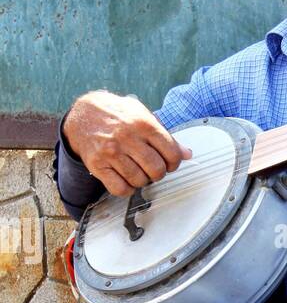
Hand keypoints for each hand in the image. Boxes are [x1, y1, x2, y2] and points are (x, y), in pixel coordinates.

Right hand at [63, 90, 191, 197]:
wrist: (83, 113)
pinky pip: (120, 189)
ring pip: (139, 181)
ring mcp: (111, 152)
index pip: (171, 153)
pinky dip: (126, 189)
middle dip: (158, 174)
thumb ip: (165, 136)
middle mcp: (127, 138)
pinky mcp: (97, 164)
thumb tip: (186, 154)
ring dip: (142, 180)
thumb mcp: (143, 116)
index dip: (174, 163)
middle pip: (156, 170)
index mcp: (143, 124)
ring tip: (137, 170)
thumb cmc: (117, 115)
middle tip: (152, 168)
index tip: (169, 164)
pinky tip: (125, 178)